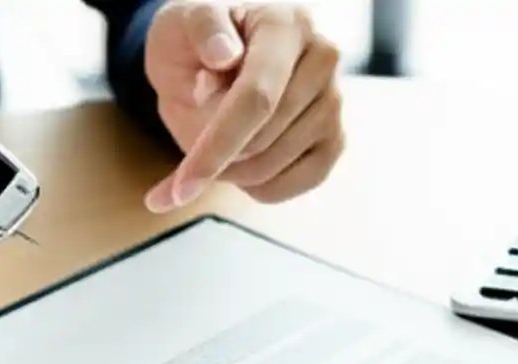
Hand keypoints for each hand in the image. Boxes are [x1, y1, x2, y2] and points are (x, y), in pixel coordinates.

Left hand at [143, 2, 344, 211]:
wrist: (220, 56)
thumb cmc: (201, 40)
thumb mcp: (185, 21)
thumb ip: (202, 30)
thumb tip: (224, 56)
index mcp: (287, 24)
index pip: (256, 98)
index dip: (218, 145)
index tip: (182, 185)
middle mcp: (323, 60)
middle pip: (262, 141)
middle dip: (216, 158)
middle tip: (192, 140)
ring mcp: (334, 103)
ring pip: (272, 168)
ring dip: (230, 171)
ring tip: (217, 140)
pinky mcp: (335, 140)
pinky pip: (292, 185)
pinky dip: (255, 187)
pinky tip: (238, 163)